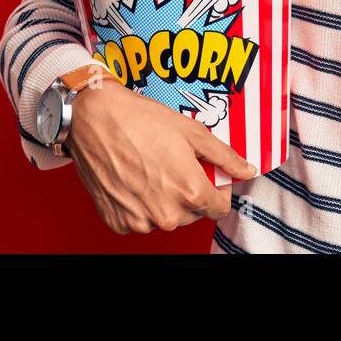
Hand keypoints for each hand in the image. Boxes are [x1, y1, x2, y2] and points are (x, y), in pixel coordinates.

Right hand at [64, 78, 258, 233]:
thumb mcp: (192, 132)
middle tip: (176, 164)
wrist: (94, 118)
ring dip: (165, 199)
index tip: (209, 174)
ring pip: (166, 217)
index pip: (220, 208)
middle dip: (191, 192)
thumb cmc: (140, 120)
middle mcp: (166, 214)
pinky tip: (134, 178)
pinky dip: (140, 204)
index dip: (218, 188)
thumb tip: (246, 170)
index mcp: (190, 192)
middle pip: (193, 213)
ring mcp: (139, 221)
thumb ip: (224, 156)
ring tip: (152, 167)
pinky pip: (139, 219)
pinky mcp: (117, 222)